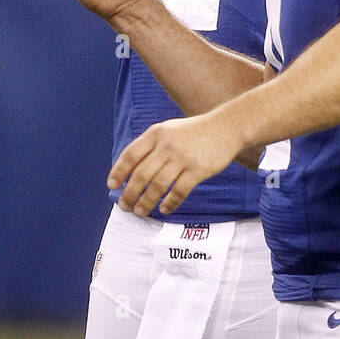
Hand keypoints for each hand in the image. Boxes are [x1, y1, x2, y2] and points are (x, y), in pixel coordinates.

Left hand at [107, 114, 240, 217]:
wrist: (227, 127)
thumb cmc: (195, 132)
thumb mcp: (169, 130)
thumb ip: (151, 145)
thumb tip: (130, 170)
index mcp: (156, 134)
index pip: (130, 155)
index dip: (119, 172)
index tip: (112, 186)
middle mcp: (167, 145)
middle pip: (141, 174)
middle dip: (129, 193)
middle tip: (124, 206)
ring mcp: (183, 158)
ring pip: (158, 186)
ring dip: (146, 202)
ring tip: (140, 211)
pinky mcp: (198, 170)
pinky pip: (179, 191)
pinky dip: (169, 203)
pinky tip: (164, 209)